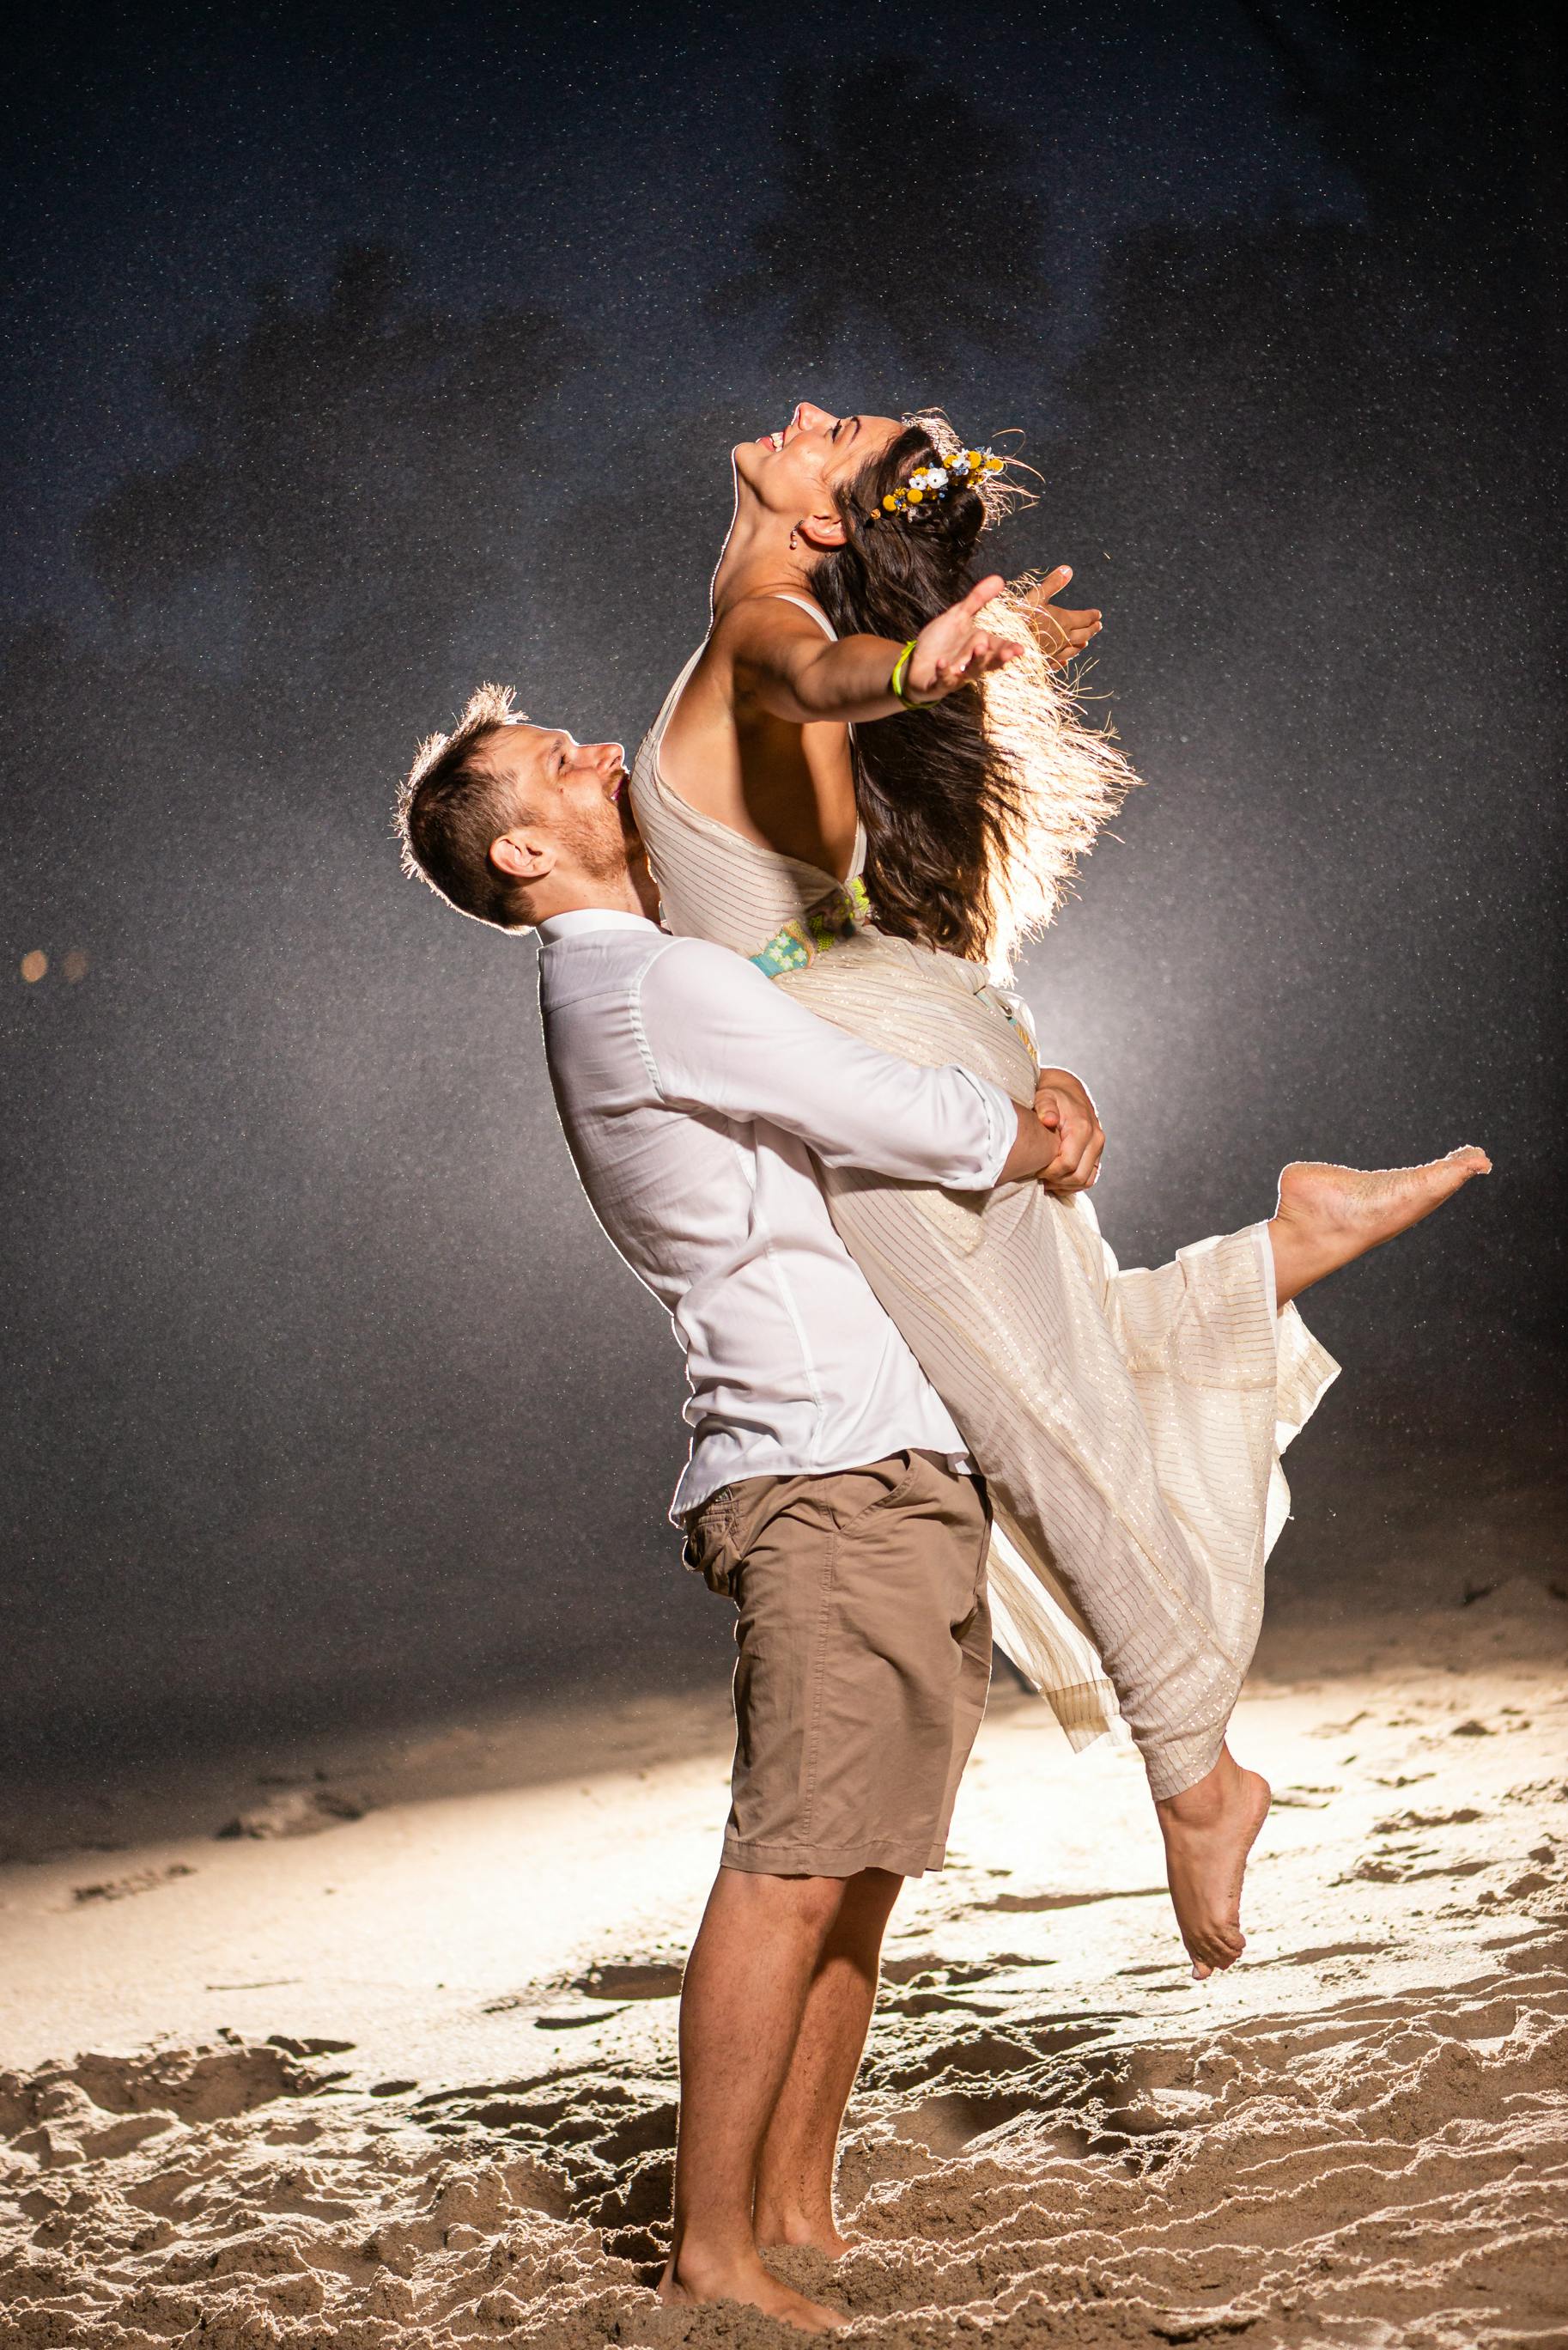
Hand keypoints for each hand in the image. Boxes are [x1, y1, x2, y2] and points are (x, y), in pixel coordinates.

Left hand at [904, 575, 1025, 702]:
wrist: (915, 662)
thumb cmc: (941, 641)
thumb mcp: (958, 616)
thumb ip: (977, 600)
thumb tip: (999, 579)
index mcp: (979, 646)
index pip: (999, 648)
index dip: (1010, 649)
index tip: (1020, 649)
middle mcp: (971, 662)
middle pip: (990, 662)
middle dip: (998, 658)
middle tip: (1006, 653)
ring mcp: (956, 675)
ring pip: (972, 672)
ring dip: (976, 661)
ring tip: (979, 647)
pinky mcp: (939, 683)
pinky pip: (944, 680)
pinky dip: (943, 672)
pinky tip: (941, 662)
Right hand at [1021, 565, 1101, 667]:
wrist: (1008, 644)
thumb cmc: (1022, 618)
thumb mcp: (1037, 596)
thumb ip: (1053, 583)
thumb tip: (1068, 569)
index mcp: (1064, 620)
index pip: (1084, 618)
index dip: (1092, 616)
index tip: (1098, 614)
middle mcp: (1064, 638)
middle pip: (1083, 635)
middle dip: (1092, 630)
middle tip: (1098, 626)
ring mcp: (1055, 652)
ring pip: (1073, 650)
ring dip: (1081, 645)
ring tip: (1085, 643)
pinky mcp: (1045, 662)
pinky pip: (1059, 663)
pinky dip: (1065, 661)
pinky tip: (1065, 662)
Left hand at [1032, 1065, 1103, 1190]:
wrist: (1069, 1091)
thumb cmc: (1053, 1095)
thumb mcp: (1045, 1096)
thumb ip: (1045, 1107)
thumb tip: (1049, 1120)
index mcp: (1082, 1129)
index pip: (1068, 1164)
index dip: (1050, 1172)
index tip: (1035, 1169)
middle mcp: (1095, 1139)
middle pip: (1077, 1176)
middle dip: (1056, 1181)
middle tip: (1038, 1176)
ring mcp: (1099, 1148)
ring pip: (1086, 1181)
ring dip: (1065, 1186)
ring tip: (1046, 1181)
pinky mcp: (1097, 1153)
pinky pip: (1089, 1178)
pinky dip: (1074, 1184)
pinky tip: (1057, 1181)